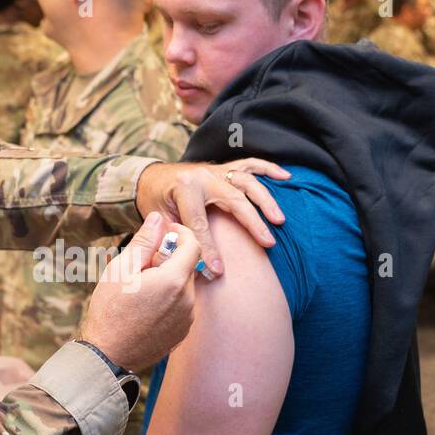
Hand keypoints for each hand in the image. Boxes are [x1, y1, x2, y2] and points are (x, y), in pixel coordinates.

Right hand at [79, 213, 198, 370]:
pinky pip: (183, 306)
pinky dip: (170, 299)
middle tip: (143, 264)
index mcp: (173, 280)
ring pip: (185, 286)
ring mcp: (187, 318)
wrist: (108, 354)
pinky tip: (146, 306)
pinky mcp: (182, 332)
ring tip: (142, 288)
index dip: (180, 233)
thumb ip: (144, 242)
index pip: (193, 244)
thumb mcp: (121, 269)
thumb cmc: (110, 310)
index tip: (164, 234)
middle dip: (171, 258)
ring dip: (170, 279)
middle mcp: (187, 300)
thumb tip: (158, 218)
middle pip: (189, 266)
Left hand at [136, 158, 287, 275]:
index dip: (210, 249)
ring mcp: (215, 171)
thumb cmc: (153, 201)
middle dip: (253, 223)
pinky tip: (286, 176)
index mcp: (184, 189)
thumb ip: (173, 238)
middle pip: (234, 200)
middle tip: (268, 243)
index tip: (219, 270)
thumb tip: (191, 265)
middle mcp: (203, 176)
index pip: (201, 224)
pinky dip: (268, 169)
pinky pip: (249, 165)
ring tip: (280, 220)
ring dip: (266, 201)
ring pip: (247, 182)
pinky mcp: (222, 169)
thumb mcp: (157, 220)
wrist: (148, 177)